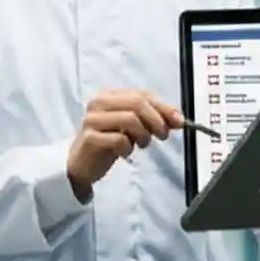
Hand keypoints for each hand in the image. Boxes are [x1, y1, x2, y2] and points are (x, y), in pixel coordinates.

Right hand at [67, 89, 184, 198]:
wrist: (81, 166)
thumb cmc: (107, 144)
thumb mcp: (133, 130)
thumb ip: (152, 121)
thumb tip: (177, 119)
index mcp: (109, 96)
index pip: (143, 95)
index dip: (164, 107)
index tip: (179, 122)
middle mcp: (98, 103)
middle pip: (137, 103)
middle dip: (157, 120)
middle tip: (163, 136)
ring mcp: (92, 119)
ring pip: (130, 118)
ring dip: (143, 135)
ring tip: (141, 145)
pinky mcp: (89, 137)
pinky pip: (119, 139)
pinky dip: (128, 148)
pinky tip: (125, 153)